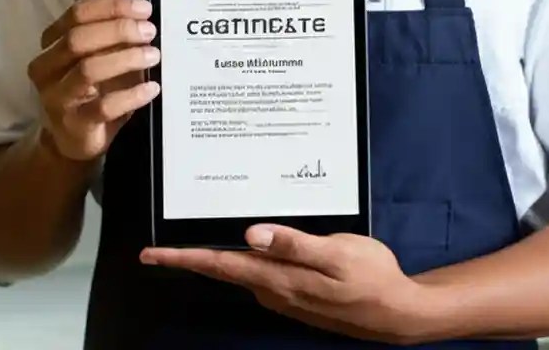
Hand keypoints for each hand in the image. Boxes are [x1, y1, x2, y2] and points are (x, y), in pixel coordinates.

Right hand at [28, 0, 160, 160]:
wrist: (72, 140)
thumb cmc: (90, 91)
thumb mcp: (96, 58)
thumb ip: (110, 37)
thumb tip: (143, 18)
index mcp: (51, 44)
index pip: (77, 13)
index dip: (112, 7)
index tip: (144, 8)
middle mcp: (47, 68)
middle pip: (79, 38)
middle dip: (118, 30)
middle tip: (149, 31)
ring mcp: (57, 97)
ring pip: (88, 69)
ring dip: (126, 58)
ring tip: (153, 55)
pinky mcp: (75, 124)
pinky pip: (104, 106)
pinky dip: (132, 95)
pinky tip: (152, 88)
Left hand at [141, 226, 428, 344]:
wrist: (397, 314)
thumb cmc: (371, 278)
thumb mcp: (337, 254)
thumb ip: (293, 244)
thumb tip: (250, 235)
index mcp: (278, 279)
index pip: (220, 265)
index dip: (183, 258)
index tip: (150, 255)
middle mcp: (273, 291)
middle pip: (223, 271)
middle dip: (190, 258)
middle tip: (157, 249)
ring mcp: (284, 296)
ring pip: (240, 273)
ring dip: (216, 258)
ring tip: (193, 241)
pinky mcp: (296, 295)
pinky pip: (260, 275)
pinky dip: (244, 261)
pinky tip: (246, 247)